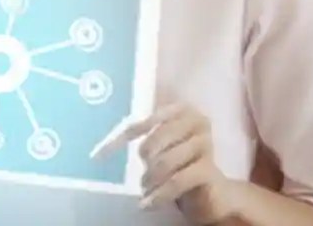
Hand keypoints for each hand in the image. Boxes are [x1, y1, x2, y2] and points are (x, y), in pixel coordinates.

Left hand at [94, 103, 240, 223]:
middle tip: (142, 179)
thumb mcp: (161, 148)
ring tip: (146, 189)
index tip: (98, 156)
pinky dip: (159, 195)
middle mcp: (196, 120)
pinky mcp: (209, 168)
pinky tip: (147, 204)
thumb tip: (102, 149)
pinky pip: (177, 180)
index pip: (143, 121)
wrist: (214, 192)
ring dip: (150, 179)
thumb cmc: (182, 164)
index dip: (120, 139)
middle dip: (145, 161)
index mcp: (181, 109)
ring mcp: (205, 143)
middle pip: (155, 139)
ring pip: (164, 161)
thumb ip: (143, 137)